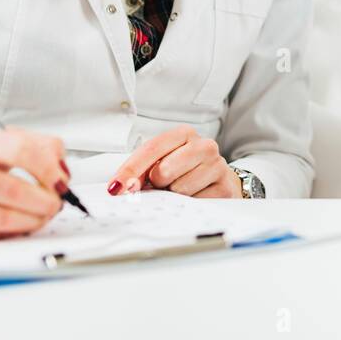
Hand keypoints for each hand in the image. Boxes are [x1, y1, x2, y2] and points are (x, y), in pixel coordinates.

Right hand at [0, 128, 67, 240]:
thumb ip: (34, 145)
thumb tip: (62, 168)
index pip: (18, 150)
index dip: (47, 168)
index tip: (61, 180)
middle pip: (11, 188)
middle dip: (44, 200)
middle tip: (58, 203)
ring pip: (0, 216)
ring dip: (32, 220)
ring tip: (44, 216)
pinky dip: (12, 231)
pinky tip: (22, 224)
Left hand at [107, 126, 243, 197]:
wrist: (220, 180)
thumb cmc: (186, 170)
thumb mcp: (163, 162)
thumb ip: (141, 171)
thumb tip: (120, 187)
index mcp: (184, 134)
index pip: (152, 148)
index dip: (130, 169)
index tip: (115, 187)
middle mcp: (204, 145)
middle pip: (164, 171)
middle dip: (157, 184)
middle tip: (163, 184)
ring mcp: (217, 165)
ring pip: (179, 189)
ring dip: (173, 195)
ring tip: (181, 189)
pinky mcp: (225, 187)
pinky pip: (194, 203)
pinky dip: (189, 205)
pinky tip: (194, 196)